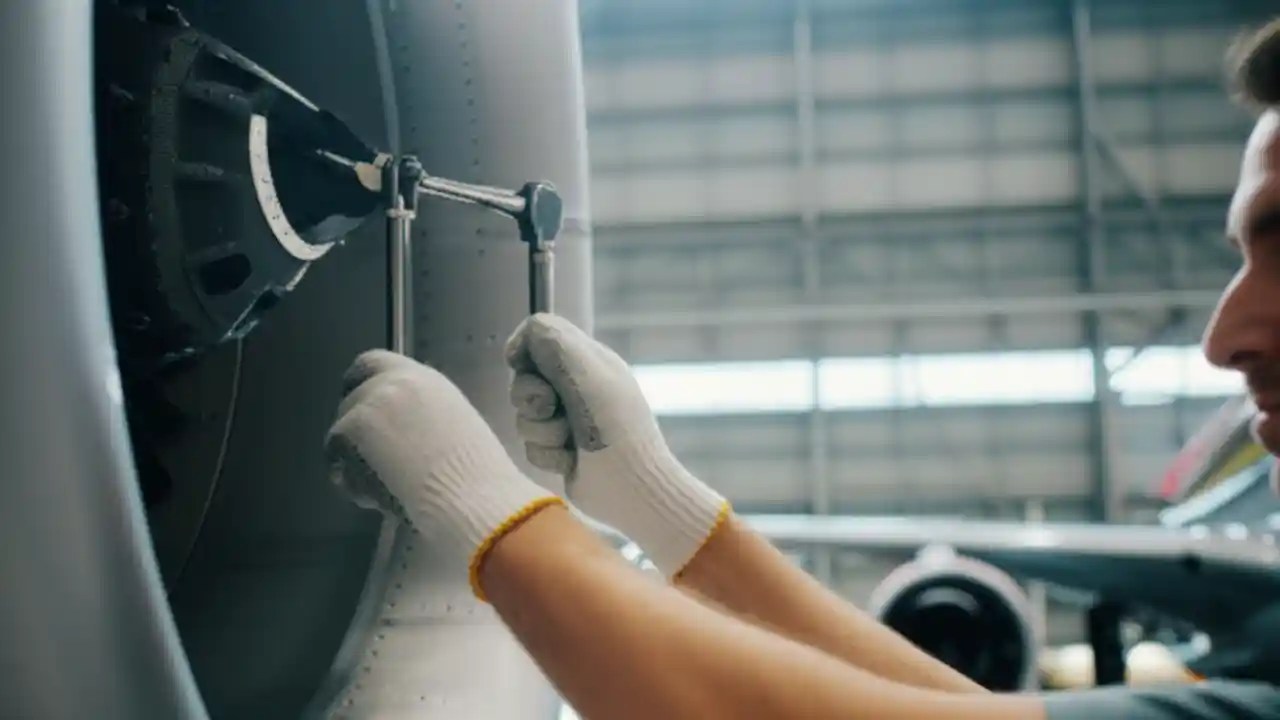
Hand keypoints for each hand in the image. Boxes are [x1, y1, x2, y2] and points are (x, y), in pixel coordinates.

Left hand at [326, 350, 559, 594]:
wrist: (471, 494)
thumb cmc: (476, 476)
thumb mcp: (454, 426)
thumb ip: (420, 417)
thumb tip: (395, 437)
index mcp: (424, 379)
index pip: (372, 363)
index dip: (358, 388)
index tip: (360, 413)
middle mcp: (393, 381)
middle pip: (350, 399)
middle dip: (354, 433)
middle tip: (368, 464)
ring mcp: (369, 402)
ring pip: (339, 432)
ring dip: (353, 461)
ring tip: (384, 488)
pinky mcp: (350, 429)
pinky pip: (335, 459)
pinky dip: (351, 482)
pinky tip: (379, 498)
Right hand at [504, 314, 727, 575]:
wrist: (632, 488)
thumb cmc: (614, 427)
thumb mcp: (586, 372)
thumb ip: (553, 341)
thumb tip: (524, 338)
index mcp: (588, 360)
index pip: (538, 336)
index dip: (524, 350)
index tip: (520, 366)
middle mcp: (578, 386)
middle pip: (524, 377)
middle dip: (531, 397)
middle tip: (552, 409)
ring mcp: (569, 419)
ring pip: (524, 415)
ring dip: (541, 431)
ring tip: (569, 443)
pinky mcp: (561, 450)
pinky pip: (531, 445)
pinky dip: (547, 455)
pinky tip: (570, 463)